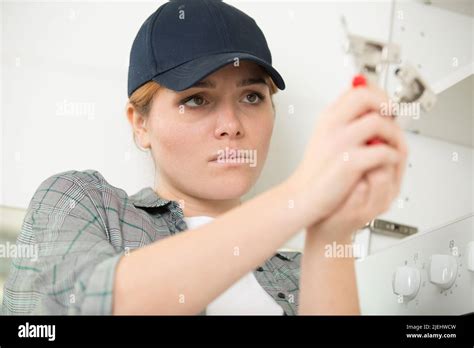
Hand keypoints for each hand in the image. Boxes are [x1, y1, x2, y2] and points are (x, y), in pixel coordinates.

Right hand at [287, 83, 404, 227]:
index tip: (386, 104)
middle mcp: (332, 125)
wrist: (303, 196)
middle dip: (386, 106)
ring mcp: (339, 142)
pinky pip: (382, 151)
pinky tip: (388, 161)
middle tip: (393, 119)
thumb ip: (345, 120)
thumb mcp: (327, 136)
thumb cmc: (317, 171)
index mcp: (328, 117)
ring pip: (378, 122)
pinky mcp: (348, 162)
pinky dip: (391, 156)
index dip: (377, 94)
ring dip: (393, 134)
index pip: (357, 89)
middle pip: (365, 96)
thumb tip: (370, 107)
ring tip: (393, 145)